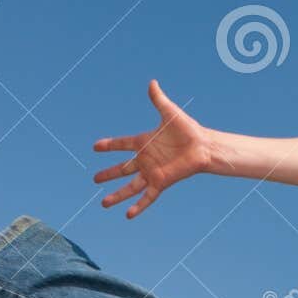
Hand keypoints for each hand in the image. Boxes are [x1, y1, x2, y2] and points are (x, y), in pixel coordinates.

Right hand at [93, 79, 212, 218]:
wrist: (203, 146)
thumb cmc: (187, 129)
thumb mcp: (169, 112)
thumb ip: (158, 99)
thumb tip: (152, 82)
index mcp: (144, 142)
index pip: (121, 144)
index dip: (108, 145)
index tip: (95, 147)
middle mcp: (146, 159)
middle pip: (122, 169)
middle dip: (108, 174)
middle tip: (94, 179)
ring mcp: (152, 172)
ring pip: (130, 187)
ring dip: (117, 195)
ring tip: (103, 203)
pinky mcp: (161, 182)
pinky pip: (147, 197)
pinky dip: (138, 206)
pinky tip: (127, 215)